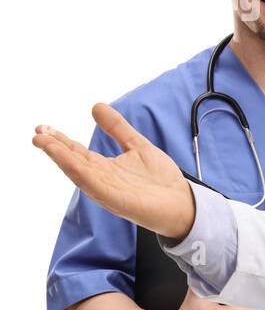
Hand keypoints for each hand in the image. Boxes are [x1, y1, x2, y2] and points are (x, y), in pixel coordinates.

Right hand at [33, 104, 195, 239]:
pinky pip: (96, 186)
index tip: (42, 127)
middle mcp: (101, 179)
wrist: (183, 203)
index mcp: (104, 168)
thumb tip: (96, 106)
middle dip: (53, 147)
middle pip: (72, 161)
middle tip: (37, 133)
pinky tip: (71, 163)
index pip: (75, 152)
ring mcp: (108, 190)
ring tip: (44, 143)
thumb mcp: (137, 145)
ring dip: (61, 158)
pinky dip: (82, 174)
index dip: (58, 140)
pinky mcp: (118, 201)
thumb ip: (117, 128)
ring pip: (79, 173)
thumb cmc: (160, 180)